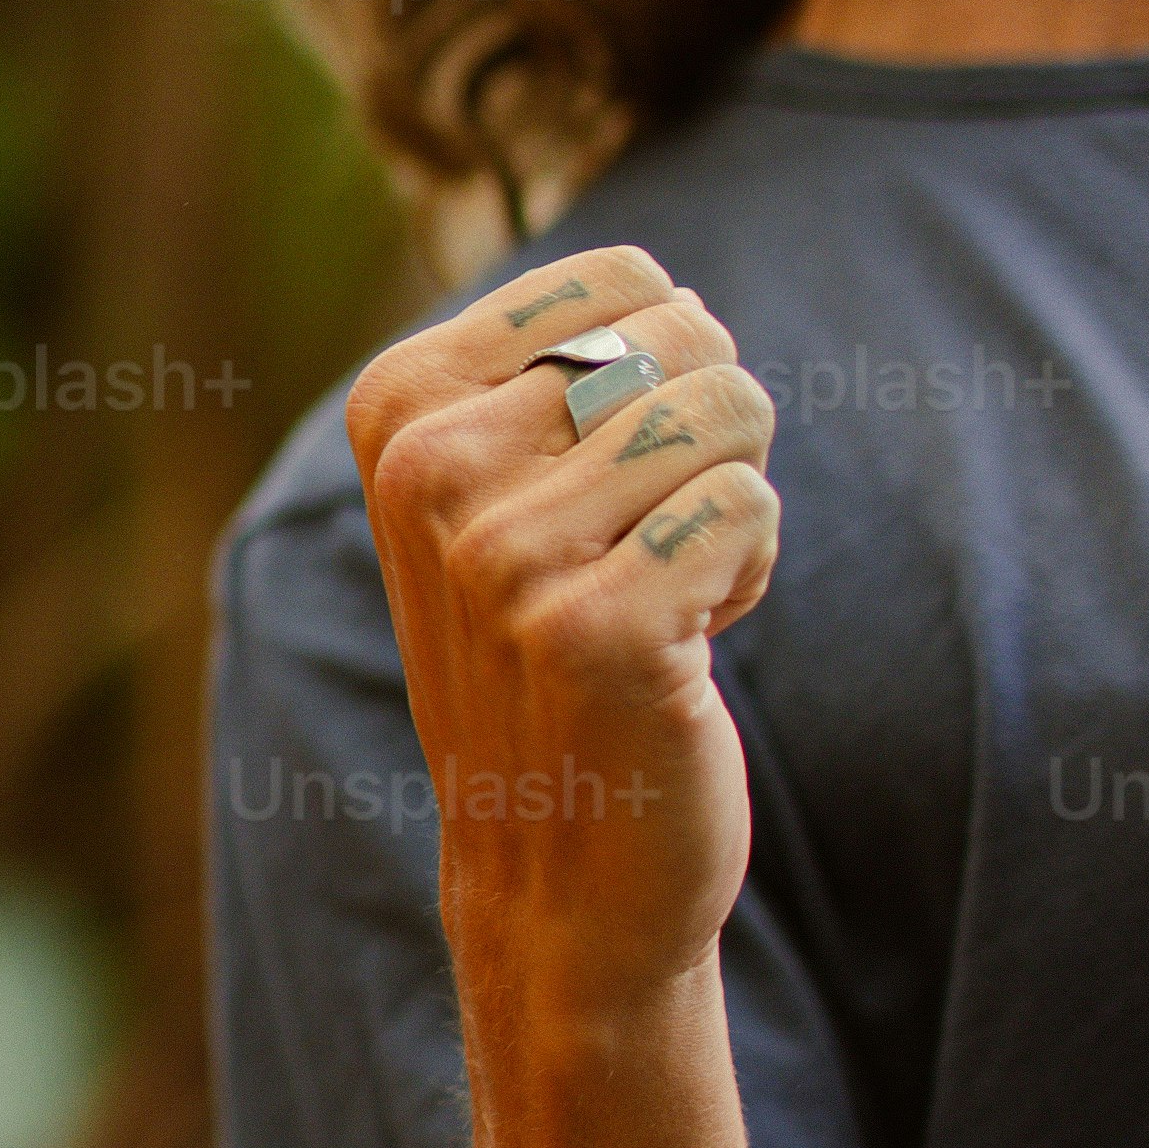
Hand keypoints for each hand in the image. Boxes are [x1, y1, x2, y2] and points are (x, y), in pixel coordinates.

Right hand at [336, 243, 776, 1057]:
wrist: (555, 870)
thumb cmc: (553, 654)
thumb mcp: (501, 492)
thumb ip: (555, 374)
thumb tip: (674, 294)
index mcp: (397, 404)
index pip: (625, 277)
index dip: (661, 371)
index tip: (600, 483)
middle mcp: (429, 468)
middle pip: (687, 337)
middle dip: (704, 438)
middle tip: (638, 550)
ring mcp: (500, 554)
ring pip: (730, 412)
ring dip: (731, 509)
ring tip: (660, 598)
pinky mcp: (590, 629)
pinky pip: (751, 505)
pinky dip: (750, 574)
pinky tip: (683, 650)